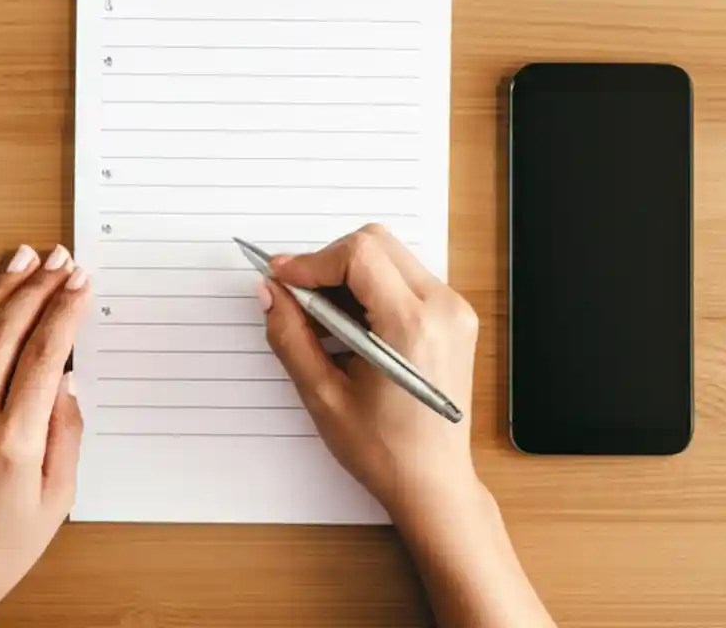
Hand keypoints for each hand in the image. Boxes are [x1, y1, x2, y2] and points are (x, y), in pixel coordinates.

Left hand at [0, 245, 89, 627]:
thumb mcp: (55, 502)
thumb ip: (66, 436)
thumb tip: (67, 384)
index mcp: (10, 444)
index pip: (45, 354)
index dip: (66, 309)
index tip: (81, 283)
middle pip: (5, 330)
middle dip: (36, 286)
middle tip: (57, 259)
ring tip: (21, 261)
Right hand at [260, 224, 480, 515]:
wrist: (433, 481)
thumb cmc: (385, 451)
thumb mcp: (323, 395)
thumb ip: (290, 335)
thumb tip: (270, 293)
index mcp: (412, 326)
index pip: (358, 254)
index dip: (311, 261)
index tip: (282, 278)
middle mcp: (443, 309)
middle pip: (376, 243)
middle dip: (329, 263)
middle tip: (298, 298)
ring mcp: (454, 311)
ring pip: (390, 256)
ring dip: (349, 275)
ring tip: (324, 321)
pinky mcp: (454, 317)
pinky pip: (406, 278)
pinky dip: (371, 289)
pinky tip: (351, 327)